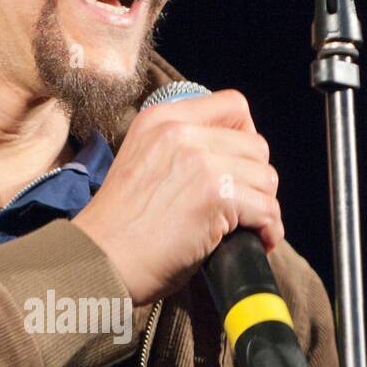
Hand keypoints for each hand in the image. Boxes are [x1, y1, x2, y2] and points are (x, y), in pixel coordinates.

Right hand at [73, 89, 283, 305]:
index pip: (233, 105)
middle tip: (245, 206)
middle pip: (256, 144)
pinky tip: (258, 241)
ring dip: (264, 206)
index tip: (240, 166)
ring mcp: (199, 162)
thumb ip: (178, 151)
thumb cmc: (117, 228)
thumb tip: (230, 161)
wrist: (98, 260)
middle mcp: (180, 132)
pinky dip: (269, 230)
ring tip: (250, 227)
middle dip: (257, 179)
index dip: (246, 137)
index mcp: (160, 119)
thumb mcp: (141, 163)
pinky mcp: (214, 196)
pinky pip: (266, 209)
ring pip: (266, 178)